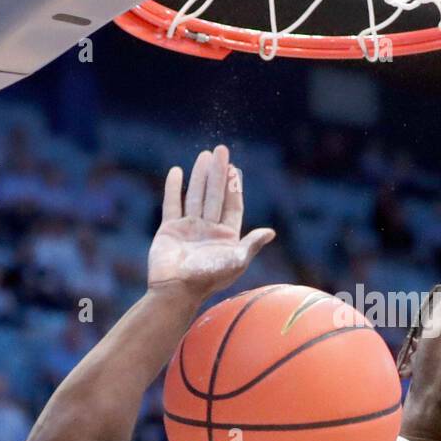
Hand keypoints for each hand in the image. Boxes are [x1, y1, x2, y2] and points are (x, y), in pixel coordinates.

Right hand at [148, 145, 274, 297]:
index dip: (234, 187)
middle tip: (220, 150)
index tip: (235, 168)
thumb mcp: (236, 262)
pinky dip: (173, 188)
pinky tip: (176, 171)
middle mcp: (208, 230)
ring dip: (199, 176)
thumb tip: (271, 232)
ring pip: (196, 196)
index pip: (232, 205)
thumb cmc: (208, 278)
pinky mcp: (169, 229)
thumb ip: (251, 244)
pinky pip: (171, 204)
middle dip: (218, 173)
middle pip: (215, 195)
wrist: (176, 289)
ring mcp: (188, 228)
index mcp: (226, 236)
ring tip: (203, 155)